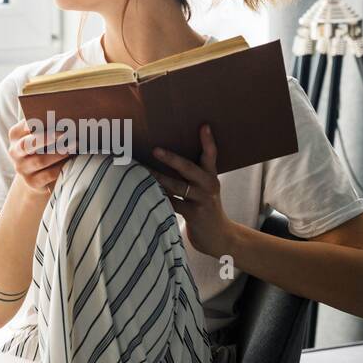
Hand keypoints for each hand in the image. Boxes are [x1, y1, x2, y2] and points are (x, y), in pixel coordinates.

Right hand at [8, 118, 71, 196]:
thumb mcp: (42, 134)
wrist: (38, 172)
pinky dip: (61, 167)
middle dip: (49, 138)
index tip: (56, 120)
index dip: (39, 124)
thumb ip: (48, 125)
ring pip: (40, 160)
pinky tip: (71, 161)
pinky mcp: (31, 182)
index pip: (25, 126)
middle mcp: (15, 152)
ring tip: (74, 146)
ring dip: (59, 153)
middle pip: (29, 144)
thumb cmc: (44, 145)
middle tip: (67, 134)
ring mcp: (21, 168)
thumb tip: (67, 115)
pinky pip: (48, 175)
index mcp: (15, 135)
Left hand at [149, 124, 236, 258]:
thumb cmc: (205, 208)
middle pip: (189, 168)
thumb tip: (164, 158)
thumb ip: (192, 175)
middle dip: (171, 158)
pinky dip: (158, 197)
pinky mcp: (194, 214)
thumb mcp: (205, 190)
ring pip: (176, 186)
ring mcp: (202, 200)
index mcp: (211, 176)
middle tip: (155, 150)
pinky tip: (144, 193)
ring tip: (142, 170)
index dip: (208, 141)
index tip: (203, 125)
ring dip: (157, 178)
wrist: (220, 237)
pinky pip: (172, 203)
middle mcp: (208, 185)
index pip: (211, 155)